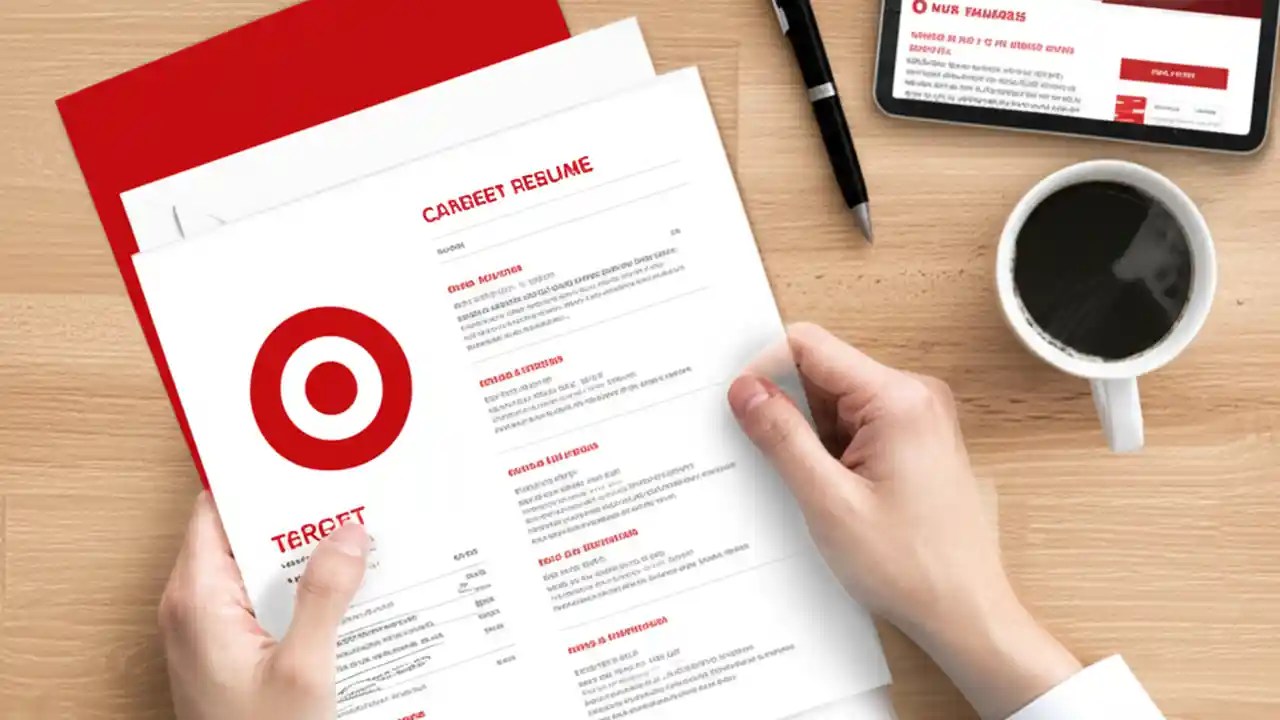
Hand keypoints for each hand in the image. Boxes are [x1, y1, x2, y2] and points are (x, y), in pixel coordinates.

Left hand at [159, 492, 368, 719]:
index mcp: (198, 599)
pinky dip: (302, 593)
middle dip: (299, 520)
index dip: (261, 482)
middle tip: (352, 501)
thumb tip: (348, 533)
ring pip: (259, 570)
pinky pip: (264, 603)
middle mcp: (194, 608)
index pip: (217, 509)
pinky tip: (346, 596)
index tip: (309, 464)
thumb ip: (325, 597)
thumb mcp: (304, 671)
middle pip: (244, 536)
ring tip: (359, 543)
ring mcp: (210, 631)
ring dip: (307, 560)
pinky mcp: (230, 652)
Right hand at [728, 324, 1080, 719]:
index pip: (809, 346)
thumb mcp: (828, 501)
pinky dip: (830, 453)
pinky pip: (855, 426)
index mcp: (898, 399)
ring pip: (834, 403)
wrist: (965, 613)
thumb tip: (746, 391)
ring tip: (813, 489)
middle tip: (774, 462)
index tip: (742, 408)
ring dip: (809, 437)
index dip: (765, 371)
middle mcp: (914, 397)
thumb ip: (782, 437)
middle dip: (787, 410)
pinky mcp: (914, 442)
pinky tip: (830, 493)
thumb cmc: (912, 567)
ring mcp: (917, 419)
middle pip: (822, 372)